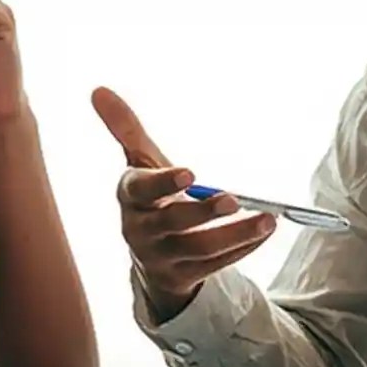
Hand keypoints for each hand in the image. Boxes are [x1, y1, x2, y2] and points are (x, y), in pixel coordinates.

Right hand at [91, 87, 275, 319]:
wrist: (149, 253)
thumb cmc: (150, 197)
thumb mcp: (140, 164)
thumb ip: (125, 129)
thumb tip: (99, 90)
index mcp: (130, 196)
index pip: (141, 189)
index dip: (163, 183)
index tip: (190, 172)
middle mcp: (141, 229)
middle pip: (172, 222)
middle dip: (203, 212)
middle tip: (233, 199)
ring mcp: (162, 257)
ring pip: (199, 249)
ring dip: (235, 235)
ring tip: (266, 219)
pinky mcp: (184, 275)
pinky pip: (215, 266)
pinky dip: (243, 249)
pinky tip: (264, 232)